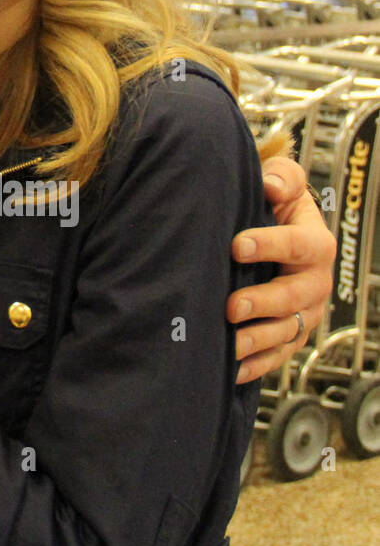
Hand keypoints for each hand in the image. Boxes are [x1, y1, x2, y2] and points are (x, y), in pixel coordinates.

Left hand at [228, 156, 335, 383]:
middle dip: (264, 303)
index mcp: (315, 243)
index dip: (270, 244)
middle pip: (296, 296)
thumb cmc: (274, 204)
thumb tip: (271, 185)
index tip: (236, 246)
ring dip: (258, 340)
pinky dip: (257, 364)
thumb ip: (282, 177)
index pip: (299, 244)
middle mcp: (315, 281)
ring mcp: (306, 312)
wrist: (276, 230)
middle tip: (232, 306)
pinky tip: (232, 369)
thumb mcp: (283, 182)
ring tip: (229, 343)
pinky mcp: (291, 334)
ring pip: (287, 331)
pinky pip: (279, 355)